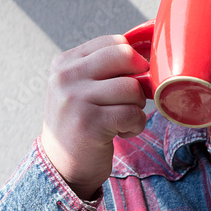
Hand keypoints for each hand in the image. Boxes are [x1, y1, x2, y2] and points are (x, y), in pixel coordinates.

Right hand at [40, 35, 148, 199]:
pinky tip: (121, 132)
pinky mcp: (89, 124)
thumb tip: (149, 50)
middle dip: (139, 78)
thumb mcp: (83, 88)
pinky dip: (135, 125)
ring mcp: (75, 99)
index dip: (134, 59)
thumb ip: (106, 67)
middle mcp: (66, 77)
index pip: (115, 42)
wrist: (60, 167)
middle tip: (133, 98)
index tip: (133, 78)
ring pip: (132, 88)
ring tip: (122, 119)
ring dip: (137, 107)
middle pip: (125, 56)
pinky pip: (132, 114)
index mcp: (65, 63)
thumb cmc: (82, 124)